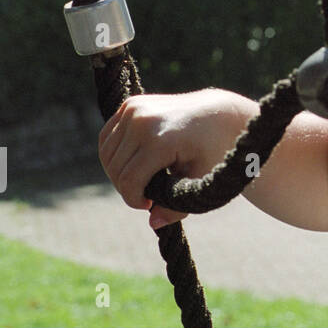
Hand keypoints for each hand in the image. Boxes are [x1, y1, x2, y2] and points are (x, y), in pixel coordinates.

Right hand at [98, 88, 252, 230]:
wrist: (220, 113)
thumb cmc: (214, 149)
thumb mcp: (204, 180)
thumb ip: (178, 206)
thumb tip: (153, 223)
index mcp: (161, 139)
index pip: (129, 180)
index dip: (135, 200)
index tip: (149, 205)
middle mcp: (143, 120)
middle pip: (115, 169)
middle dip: (127, 188)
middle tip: (147, 194)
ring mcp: (135, 109)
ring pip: (108, 154)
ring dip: (119, 172)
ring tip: (142, 180)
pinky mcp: (131, 103)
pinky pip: (108, 137)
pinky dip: (114, 153)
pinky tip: (133, 162)